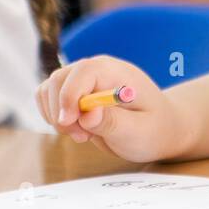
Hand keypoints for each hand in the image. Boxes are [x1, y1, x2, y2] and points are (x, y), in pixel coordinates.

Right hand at [35, 56, 188, 163]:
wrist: (159, 129)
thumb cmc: (154, 129)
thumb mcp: (139, 132)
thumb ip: (113, 122)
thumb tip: (87, 113)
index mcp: (116, 72)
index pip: (83, 71)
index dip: (70, 95)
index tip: (69, 123)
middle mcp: (96, 70)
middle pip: (59, 79)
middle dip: (61, 111)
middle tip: (82, 137)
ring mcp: (83, 80)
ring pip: (48, 89)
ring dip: (56, 116)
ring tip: (83, 135)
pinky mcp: (73, 93)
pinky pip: (48, 98)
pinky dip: (54, 117)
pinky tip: (77, 130)